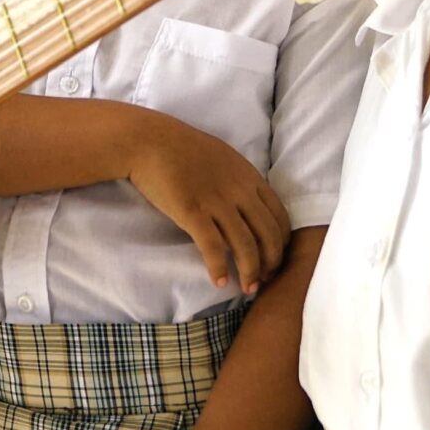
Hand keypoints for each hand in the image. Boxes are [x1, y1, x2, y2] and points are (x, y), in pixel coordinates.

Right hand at [126, 118, 287, 293]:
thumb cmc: (181, 147)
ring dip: (250, 272)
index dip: (282, 242)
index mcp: (249, 177)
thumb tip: (248, 201)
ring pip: (245, 245)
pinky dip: (218, 267)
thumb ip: (240, 179)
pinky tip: (219, 281)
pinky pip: (212, 247)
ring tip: (247, 288)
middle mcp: (239, 191)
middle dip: (271, 263)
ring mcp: (216, 202)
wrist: (147, 140)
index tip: (275, 258)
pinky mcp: (192, 212)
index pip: (279, 216)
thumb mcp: (223, 156)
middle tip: (264, 280)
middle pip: (267, 235)